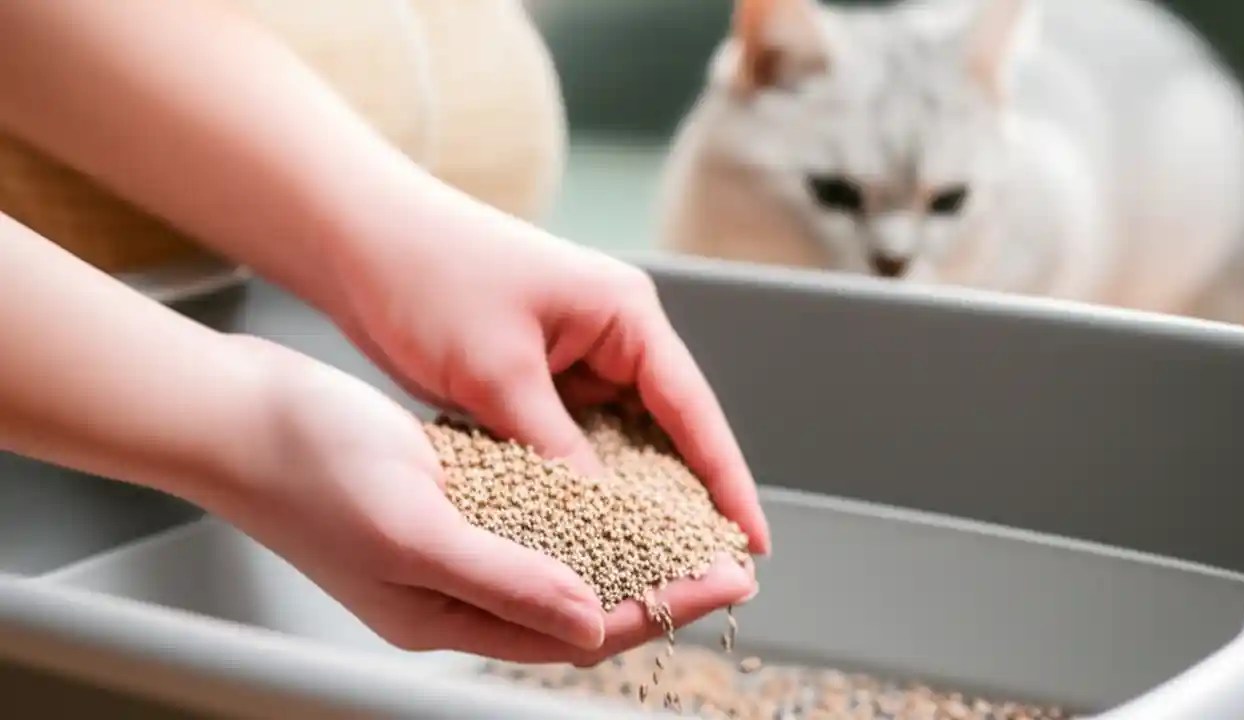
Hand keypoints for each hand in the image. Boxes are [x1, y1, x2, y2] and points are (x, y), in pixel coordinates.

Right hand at [217, 338, 754, 663]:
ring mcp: (448, 545)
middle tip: (726, 563)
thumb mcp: (414, 525)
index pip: (579, 628)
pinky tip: (613, 489)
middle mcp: (453, 589)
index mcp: (445, 613)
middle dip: (657, 584)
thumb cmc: (308, 468)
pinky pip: (528, 519)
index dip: (660, 606)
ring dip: (623, 548)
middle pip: (579, 602)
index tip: (725, 583)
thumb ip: (503, 579)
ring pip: (559, 561)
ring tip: (683, 531)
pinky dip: (577, 511)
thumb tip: (593, 620)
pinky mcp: (444, 501)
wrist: (239, 415)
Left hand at [326, 176, 770, 555]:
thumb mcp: (497, 374)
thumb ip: (555, 447)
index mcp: (623, 314)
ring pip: (621, 440)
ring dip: (631, 494)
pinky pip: (577, 438)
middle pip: (668, 429)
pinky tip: (589, 528)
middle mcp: (612, 333)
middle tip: (711, 566)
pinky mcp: (538, 375)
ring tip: (657, 563)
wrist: (357, 240)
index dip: (726, 480)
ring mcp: (575, 355)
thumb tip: (602, 517)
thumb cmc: (429, 279)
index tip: (754, 541)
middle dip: (685, 495)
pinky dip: (583, 480)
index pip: (693, 409)